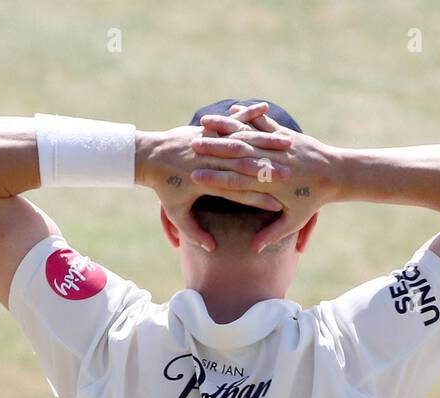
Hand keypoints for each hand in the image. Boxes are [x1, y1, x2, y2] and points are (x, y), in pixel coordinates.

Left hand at [136, 104, 292, 251]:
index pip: (237, 193)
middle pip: (245, 166)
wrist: (148, 156)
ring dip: (265, 139)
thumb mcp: (176, 212)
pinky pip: (231, 120)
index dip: (257, 200)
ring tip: (288, 142)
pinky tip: (266, 107)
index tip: (277, 205)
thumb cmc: (164, 187)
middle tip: (291, 173)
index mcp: (205, 182)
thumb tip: (210, 248)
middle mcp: (210, 160)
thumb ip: (194, 231)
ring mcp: (209, 142)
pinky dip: (248, 113)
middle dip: (270, 169)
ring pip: (242, 140)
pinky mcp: (207, 127)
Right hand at [191, 105, 338, 252]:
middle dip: (212, 148)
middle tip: (190, 144)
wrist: (337, 174)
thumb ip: (272, 234)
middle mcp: (272, 162)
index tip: (194, 176)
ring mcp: (279, 146)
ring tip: (203, 121)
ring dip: (226, 127)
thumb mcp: (294, 220)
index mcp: (270, 184)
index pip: (236, 181)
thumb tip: (254, 249)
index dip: (214, 178)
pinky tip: (232, 108)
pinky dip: (249, 115)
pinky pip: (263, 122)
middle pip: (237, 154)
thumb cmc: (313, 200)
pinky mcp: (285, 135)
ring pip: (248, 133)